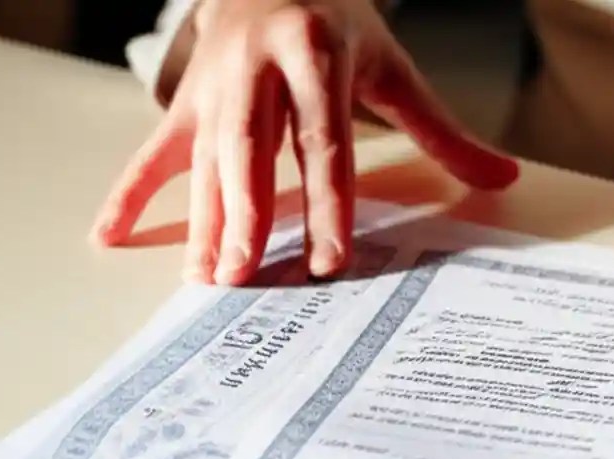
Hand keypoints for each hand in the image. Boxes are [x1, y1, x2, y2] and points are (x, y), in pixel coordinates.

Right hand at [92, 0, 518, 284]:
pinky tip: (110, 234)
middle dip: (246, 213)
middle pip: (249, 148)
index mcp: (314, 51)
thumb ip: (441, 129)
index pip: (323, 137)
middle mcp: (256, 65)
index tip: (329, 256)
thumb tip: (503, 178)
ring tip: (206, 278)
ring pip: (205, 159)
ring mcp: (213, 83)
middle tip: (245, 275)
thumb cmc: (335, 26)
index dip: (327, 199)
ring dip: (204, 219)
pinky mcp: (184, 100)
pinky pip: (153, 150)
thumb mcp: (390, 66)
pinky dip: (131, 192)